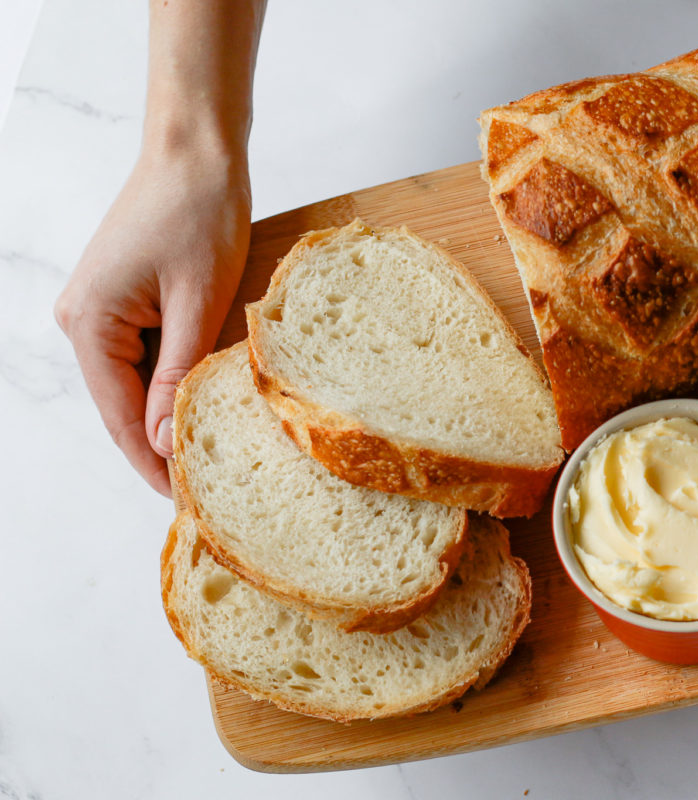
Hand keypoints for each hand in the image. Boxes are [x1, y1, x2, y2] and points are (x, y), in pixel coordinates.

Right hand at [55, 141, 249, 496]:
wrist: (194, 153)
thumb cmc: (199, 215)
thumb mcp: (198, 303)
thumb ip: (180, 375)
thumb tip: (165, 444)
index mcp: (89, 324)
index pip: (119, 419)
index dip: (154, 465)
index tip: (187, 503)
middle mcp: (82, 321)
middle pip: (123, 406)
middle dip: (163, 446)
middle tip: (210, 490)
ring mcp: (100, 310)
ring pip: (136, 384)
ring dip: (171, 414)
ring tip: (216, 454)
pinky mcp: (123, 299)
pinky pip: (145, 356)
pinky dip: (174, 380)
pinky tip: (207, 401)